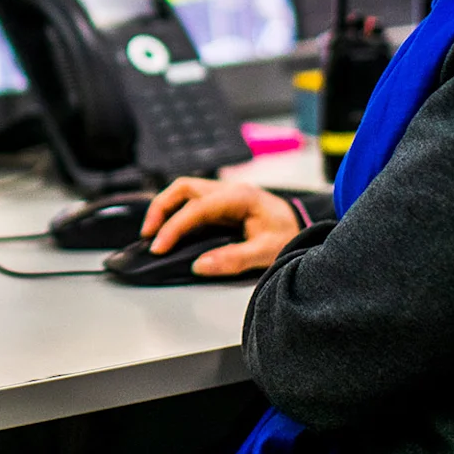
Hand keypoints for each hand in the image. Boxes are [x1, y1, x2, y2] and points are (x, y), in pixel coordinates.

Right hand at [140, 177, 303, 277]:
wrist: (303, 226)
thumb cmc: (289, 235)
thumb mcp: (267, 252)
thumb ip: (234, 259)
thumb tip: (200, 266)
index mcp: (240, 198)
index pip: (196, 208)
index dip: (174, 227)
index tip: (159, 247)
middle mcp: (229, 190)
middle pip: (183, 187)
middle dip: (161, 209)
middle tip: (149, 235)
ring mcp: (224, 192)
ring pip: (184, 189)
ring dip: (165, 208)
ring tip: (154, 232)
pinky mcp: (221, 201)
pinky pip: (191, 200)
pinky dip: (175, 211)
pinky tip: (170, 228)